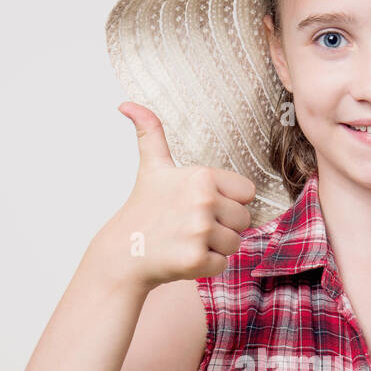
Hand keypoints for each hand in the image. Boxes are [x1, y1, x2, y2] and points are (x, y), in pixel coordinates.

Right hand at [93, 103, 255, 290]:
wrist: (123, 253)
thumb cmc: (144, 210)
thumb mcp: (151, 167)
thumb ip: (150, 132)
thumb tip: (127, 104)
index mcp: (201, 176)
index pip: (246, 193)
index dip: (228, 202)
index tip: (201, 205)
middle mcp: (203, 201)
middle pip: (243, 220)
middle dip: (222, 227)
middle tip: (191, 226)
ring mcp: (199, 231)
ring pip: (235, 244)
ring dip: (215, 247)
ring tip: (186, 241)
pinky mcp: (196, 259)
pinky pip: (223, 264)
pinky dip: (206, 266)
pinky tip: (184, 257)